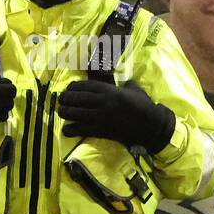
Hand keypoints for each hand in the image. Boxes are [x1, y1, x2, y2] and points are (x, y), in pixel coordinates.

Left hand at [58, 79, 175, 153]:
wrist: (151, 126)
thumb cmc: (144, 106)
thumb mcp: (135, 90)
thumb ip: (125, 85)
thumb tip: (124, 82)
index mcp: (109, 90)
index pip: (83, 86)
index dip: (72, 87)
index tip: (69, 89)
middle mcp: (101, 102)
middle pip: (74, 98)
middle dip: (65, 99)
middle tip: (63, 100)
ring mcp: (99, 117)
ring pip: (73, 113)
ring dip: (64, 112)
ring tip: (63, 112)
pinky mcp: (100, 130)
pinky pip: (80, 129)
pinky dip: (71, 130)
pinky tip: (67, 130)